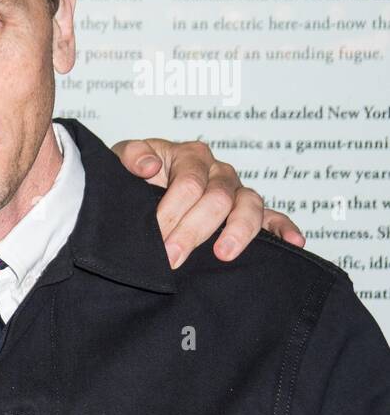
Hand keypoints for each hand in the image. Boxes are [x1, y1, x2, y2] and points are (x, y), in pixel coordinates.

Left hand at [112, 137, 305, 268]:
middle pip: (216, 199)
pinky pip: (273, 216)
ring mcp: (236, 191)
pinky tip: (293, 243)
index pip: (188, 185)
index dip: (171, 213)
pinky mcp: (248, 210)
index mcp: (189, 156)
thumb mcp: (121, 160)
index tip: (157, 240)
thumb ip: (130, 156)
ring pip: (249, 205)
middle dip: (193, 231)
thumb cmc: (132, 174)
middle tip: (173, 258)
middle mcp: (218, 171)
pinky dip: (284, 227)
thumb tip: (149, 166)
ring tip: (224, 253)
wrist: (140, 185)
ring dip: (238, 230)